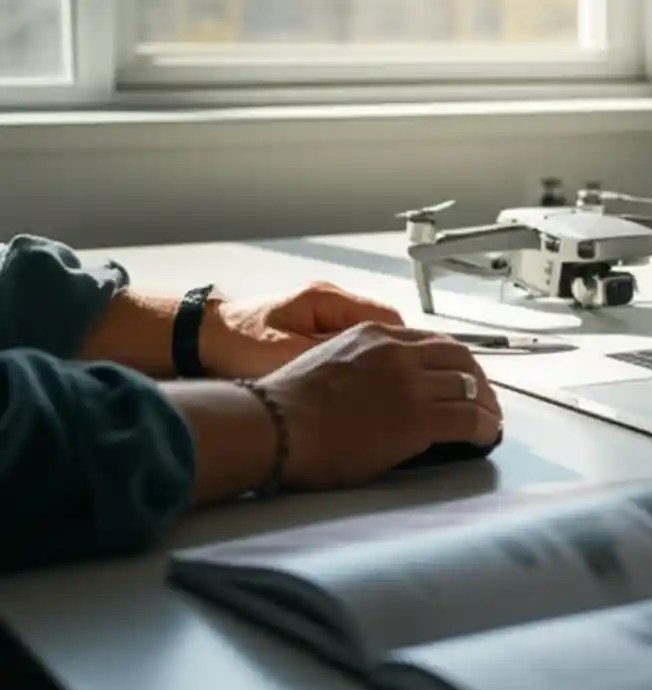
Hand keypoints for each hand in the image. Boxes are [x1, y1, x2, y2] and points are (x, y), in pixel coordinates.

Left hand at [202, 281, 403, 378]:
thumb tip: (372, 372)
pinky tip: (351, 382)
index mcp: (327, 300)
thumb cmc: (235, 345)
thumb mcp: (289, 357)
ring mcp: (318, 312)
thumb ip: (334, 359)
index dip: (407, 348)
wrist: (197, 339)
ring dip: (374, 359)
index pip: (390, 319)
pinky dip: (354, 360)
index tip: (414, 374)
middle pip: (383, 327)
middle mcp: (328, 300)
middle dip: (395, 355)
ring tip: (378, 387)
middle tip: (400, 385)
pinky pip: (346, 341)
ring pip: (366, 335)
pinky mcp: (306, 326)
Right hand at [258, 322, 502, 490]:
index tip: (460, 377)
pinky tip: (486, 436)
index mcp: (375, 335)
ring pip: (469, 387)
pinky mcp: (419, 417)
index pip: (432, 341)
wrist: (275, 425)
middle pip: (459, 358)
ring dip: (485, 405)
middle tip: (483, 400)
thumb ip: (363, 364)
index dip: (453, 361)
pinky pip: (469, 418)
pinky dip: (484, 427)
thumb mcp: (329, 359)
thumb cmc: (287, 405)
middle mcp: (399, 352)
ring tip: (490, 421)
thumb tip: (380, 386)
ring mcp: (411, 383)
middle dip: (477, 379)